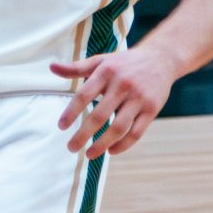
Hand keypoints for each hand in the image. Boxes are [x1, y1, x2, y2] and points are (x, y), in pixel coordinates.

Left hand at [50, 45, 176, 158]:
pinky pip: (137, 132)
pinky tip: (111, 151)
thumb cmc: (124, 63)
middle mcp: (123, 84)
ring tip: (89, 154)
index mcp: (107, 72)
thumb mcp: (101, 61)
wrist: (161, 58)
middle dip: (83, 134)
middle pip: (100, 116)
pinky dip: (123, 145)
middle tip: (71, 148)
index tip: (61, 127)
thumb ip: (76, 68)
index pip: (84, 95)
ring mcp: (139, 98)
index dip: (71, 112)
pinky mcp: (152, 109)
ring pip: (119, 127)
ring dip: (102, 144)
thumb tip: (52, 67)